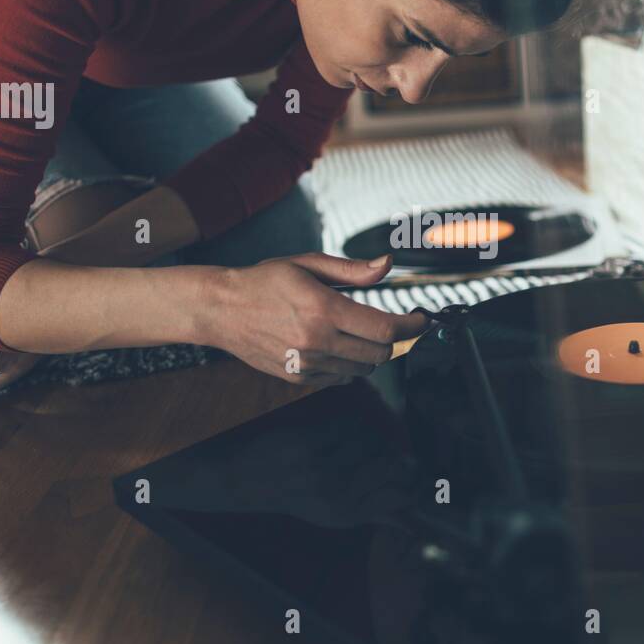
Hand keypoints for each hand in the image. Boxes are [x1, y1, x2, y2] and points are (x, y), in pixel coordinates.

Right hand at [199, 252, 428, 385]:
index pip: (385, 328)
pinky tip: (337, 344)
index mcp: (323, 309)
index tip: (421, 319)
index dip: (412, 325)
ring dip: (371, 352)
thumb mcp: (308, 264)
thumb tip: (387, 264)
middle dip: (394, 337)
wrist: (222, 310)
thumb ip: (352, 270)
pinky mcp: (299, 377)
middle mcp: (317, 340)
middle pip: (381, 352)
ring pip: (364, 368)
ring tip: (357, 331)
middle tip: (391, 321)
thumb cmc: (264, 282)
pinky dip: (349, 364)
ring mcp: (308, 363)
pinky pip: (342, 378)